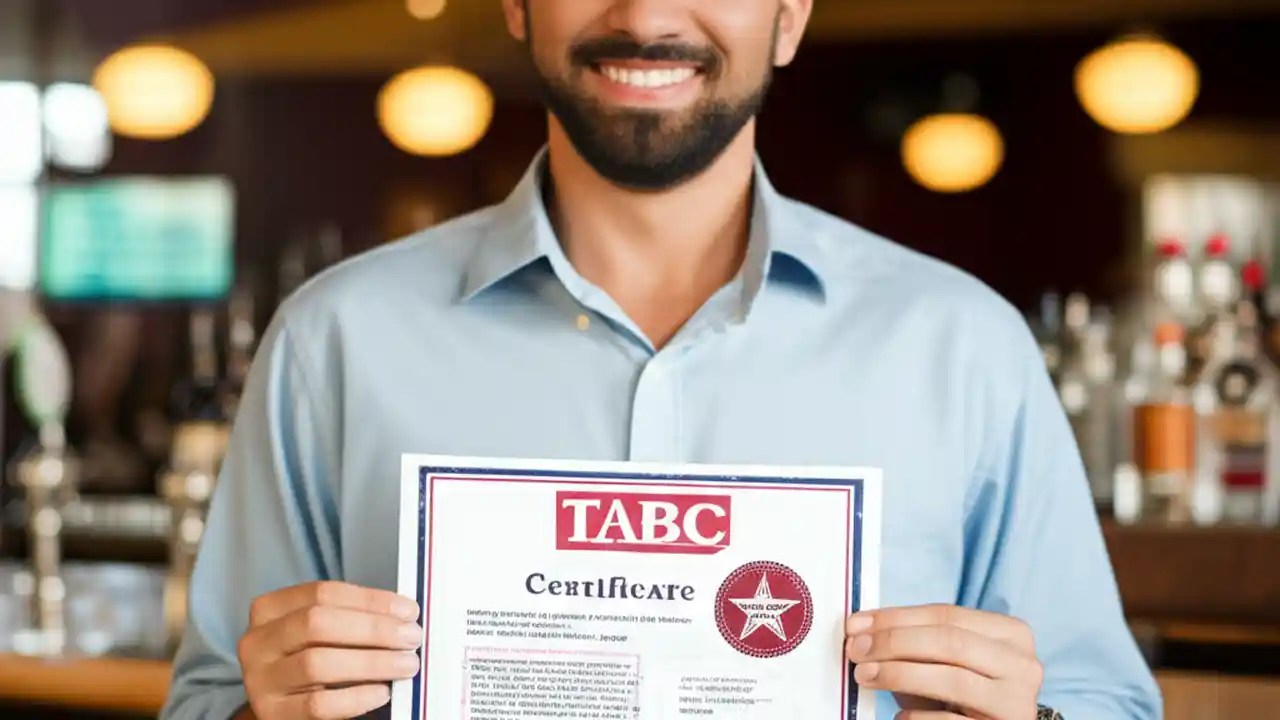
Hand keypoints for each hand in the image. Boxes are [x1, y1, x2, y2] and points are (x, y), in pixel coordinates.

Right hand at [237, 581, 423, 718]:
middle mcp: (258, 641)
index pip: (323, 592)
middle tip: (411, 637)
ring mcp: (261, 679)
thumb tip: (403, 615)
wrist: (281, 703)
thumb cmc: (310, 660)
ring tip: (405, 664)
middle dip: (373, 629)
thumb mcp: (319, 632)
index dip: (371, 600)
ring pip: (318, 664)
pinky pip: (318, 704)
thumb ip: (351, 618)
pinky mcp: (272, 713)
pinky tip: (381, 691)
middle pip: (318, 623)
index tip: (407, 610)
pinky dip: (356, 697)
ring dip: (371, 662)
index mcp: (270, 609)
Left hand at [844, 604, 1043, 719]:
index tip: (855, 624)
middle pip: (949, 641)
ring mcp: (1017, 703)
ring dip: (898, 674)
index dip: (896, 617)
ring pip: (952, 679)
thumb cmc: (965, 693)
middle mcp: (1022, 666)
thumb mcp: (948, 661)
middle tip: (856, 650)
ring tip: (865, 675)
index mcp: (1011, 634)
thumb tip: (861, 632)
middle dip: (894, 642)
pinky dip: (919, 717)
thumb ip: (917, 643)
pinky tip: (899, 716)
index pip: (946, 615)